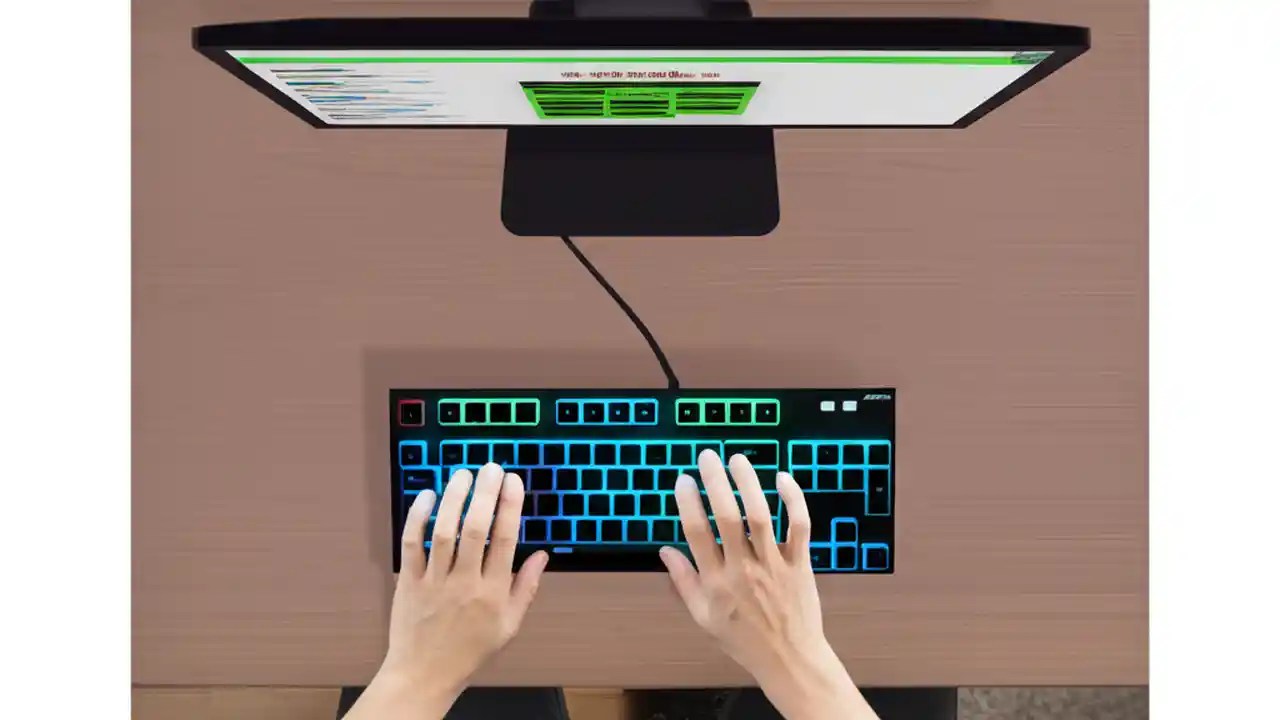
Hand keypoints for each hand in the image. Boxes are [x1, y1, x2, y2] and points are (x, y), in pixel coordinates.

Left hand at [348, 464, 547, 719]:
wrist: (424, 674)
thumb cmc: (469, 651)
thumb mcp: (509, 625)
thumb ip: (527, 588)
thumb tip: (542, 555)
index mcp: (493, 593)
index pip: (506, 540)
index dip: (511, 506)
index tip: (514, 482)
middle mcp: (465, 584)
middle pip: (475, 530)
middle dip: (485, 494)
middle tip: (491, 468)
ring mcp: (434, 582)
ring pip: (443, 532)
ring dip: (454, 499)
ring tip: (463, 475)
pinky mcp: (409, 582)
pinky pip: (411, 544)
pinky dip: (418, 517)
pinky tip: (428, 495)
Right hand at [659, 451, 878, 719]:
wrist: (789, 659)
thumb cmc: (743, 639)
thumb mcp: (703, 617)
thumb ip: (684, 582)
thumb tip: (665, 551)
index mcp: (716, 582)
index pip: (697, 533)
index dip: (688, 502)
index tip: (683, 480)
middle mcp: (743, 570)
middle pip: (727, 517)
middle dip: (715, 482)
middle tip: (706, 457)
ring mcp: (773, 565)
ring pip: (760, 516)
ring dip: (748, 483)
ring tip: (737, 459)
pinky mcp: (799, 564)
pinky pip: (799, 527)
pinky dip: (794, 501)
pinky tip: (782, 478)